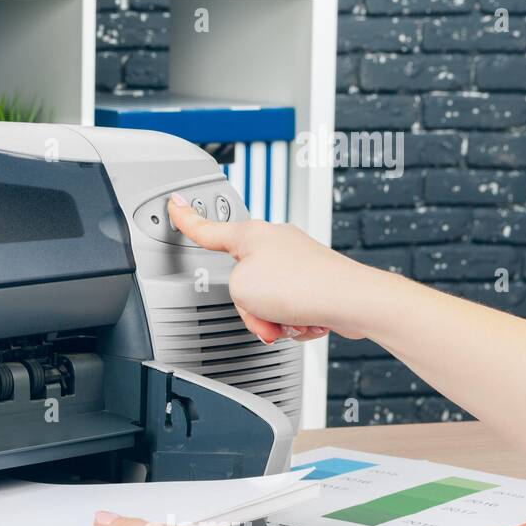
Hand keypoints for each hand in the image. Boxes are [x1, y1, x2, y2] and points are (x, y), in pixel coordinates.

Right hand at [168, 193, 380, 343]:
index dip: (186, 218)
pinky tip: (305, 321)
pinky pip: (289, 308)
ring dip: (272, 319)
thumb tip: (252, 298)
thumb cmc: (301, 287)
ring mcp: (297, 261)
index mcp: (250, 234)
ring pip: (265, 300)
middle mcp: (275, 243)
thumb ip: (232, 289)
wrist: (351, 302)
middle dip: (250, 308)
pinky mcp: (315, 281)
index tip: (175, 204)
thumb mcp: (240, 289)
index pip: (207, 228)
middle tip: (261, 315)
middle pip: (241, 282)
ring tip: (286, 321)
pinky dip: (293, 321)